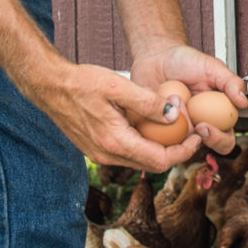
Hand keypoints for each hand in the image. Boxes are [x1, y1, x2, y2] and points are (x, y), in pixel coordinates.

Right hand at [30, 61, 219, 170]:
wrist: (50, 87)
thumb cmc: (82, 83)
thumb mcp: (118, 87)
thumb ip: (148, 102)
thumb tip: (175, 114)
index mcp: (115, 142)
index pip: (160, 160)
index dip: (183, 151)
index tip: (197, 137)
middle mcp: (107, 155)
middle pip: (153, 164)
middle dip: (176, 151)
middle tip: (191, 132)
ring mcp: (100, 154)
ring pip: (140, 160)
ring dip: (160, 148)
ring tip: (174, 128)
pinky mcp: (96, 149)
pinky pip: (128, 153)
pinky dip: (144, 144)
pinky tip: (150, 126)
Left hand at [129, 42, 247, 149]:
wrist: (157, 56)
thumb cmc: (186, 61)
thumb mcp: (212, 67)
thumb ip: (230, 82)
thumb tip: (244, 102)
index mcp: (215, 118)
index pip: (224, 140)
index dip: (218, 139)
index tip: (205, 126)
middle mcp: (195, 128)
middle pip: (201, 149)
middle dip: (194, 141)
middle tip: (190, 125)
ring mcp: (174, 131)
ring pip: (176, 146)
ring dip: (173, 129)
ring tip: (171, 99)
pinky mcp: (153, 130)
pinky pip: (153, 140)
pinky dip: (153, 130)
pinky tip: (151, 112)